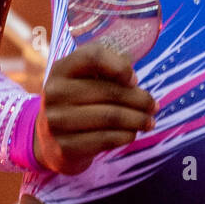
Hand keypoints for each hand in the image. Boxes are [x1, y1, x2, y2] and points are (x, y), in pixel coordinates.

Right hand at [32, 40, 157, 175]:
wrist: (49, 142)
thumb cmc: (76, 103)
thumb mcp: (83, 80)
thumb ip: (106, 70)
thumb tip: (133, 77)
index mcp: (61, 69)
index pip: (93, 56)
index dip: (119, 66)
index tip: (134, 79)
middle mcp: (55, 92)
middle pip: (109, 91)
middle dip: (140, 99)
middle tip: (154, 106)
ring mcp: (57, 121)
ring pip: (111, 117)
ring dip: (138, 119)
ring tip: (150, 121)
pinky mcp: (66, 146)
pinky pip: (106, 139)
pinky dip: (126, 135)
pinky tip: (132, 133)